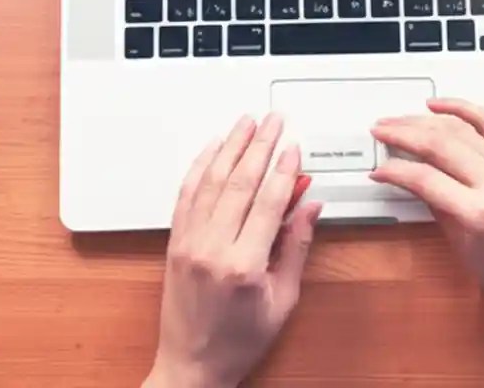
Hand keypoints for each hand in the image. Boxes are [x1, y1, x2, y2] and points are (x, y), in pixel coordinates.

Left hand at [144, 115, 322, 387]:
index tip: (294, 147)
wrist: (191, 368)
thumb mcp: (283, 300)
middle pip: (238, 184)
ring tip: (246, 123)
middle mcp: (210, 249)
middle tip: (274, 120)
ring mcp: (187, 244)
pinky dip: (199, 168)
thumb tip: (309, 206)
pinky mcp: (174, 244)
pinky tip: (212, 149)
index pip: (268, 203)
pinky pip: (186, 196)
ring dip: (229, 148)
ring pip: (209, 183)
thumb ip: (296, 248)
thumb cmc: (240, 341)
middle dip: (259, 147)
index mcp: (243, 265)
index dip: (284, 170)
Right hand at [370, 99, 483, 315]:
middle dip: (404, 133)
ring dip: (425, 120)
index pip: (426, 179)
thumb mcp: (461, 246)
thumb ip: (435, 206)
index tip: (378, 169)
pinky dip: (463, 109)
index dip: (395, 171)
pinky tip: (440, 106)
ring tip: (399, 120)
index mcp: (479, 213)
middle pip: (440, 145)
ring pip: (461, 129)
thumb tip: (409, 179)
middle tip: (380, 131)